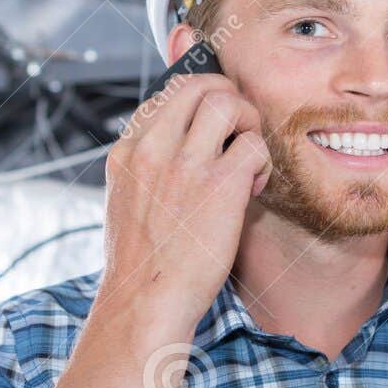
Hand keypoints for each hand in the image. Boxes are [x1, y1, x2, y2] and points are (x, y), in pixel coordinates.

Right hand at [99, 73, 270, 330]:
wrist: (144, 303)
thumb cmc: (143, 262)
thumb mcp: (127, 200)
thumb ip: (150, 164)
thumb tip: (183, 140)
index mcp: (126, 152)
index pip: (166, 95)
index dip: (197, 103)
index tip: (211, 128)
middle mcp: (152, 150)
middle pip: (198, 85)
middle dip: (228, 97)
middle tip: (239, 129)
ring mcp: (185, 165)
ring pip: (227, 101)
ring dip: (248, 123)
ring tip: (247, 157)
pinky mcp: (219, 185)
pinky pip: (254, 145)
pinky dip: (261, 162)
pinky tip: (250, 188)